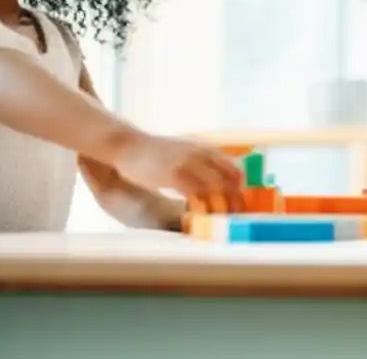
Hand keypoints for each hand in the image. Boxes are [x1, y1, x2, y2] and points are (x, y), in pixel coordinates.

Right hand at [104, 131, 244, 211]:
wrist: (127, 145)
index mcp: (206, 150)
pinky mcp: (173, 174)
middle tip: (232, 219)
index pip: (234, 171)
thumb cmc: (155, 153)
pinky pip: (195, 192)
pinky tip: (199, 216)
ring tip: (219, 222)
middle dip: (234, 202)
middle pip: (229, 181)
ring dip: (220, 207)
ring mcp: (188, 163)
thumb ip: (201, 164)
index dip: (239, 191)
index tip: (238, 206)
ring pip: (215, 187)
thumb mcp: (184, 152)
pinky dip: (201, 206)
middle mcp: (201, 155)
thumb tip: (216, 183)